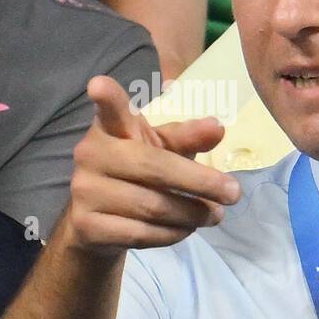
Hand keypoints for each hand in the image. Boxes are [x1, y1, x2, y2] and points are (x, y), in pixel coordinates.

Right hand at [62, 76, 240, 257]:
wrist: (97, 224)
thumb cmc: (136, 174)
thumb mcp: (162, 150)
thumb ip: (187, 138)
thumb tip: (217, 128)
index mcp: (109, 127)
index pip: (109, 109)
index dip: (106, 97)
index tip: (99, 85)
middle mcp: (90, 154)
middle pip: (153, 167)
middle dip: (199, 182)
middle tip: (234, 193)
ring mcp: (84, 191)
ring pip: (152, 206)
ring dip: (192, 213)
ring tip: (215, 214)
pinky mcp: (86, 226)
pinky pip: (141, 233)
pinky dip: (172, 234)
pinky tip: (187, 229)